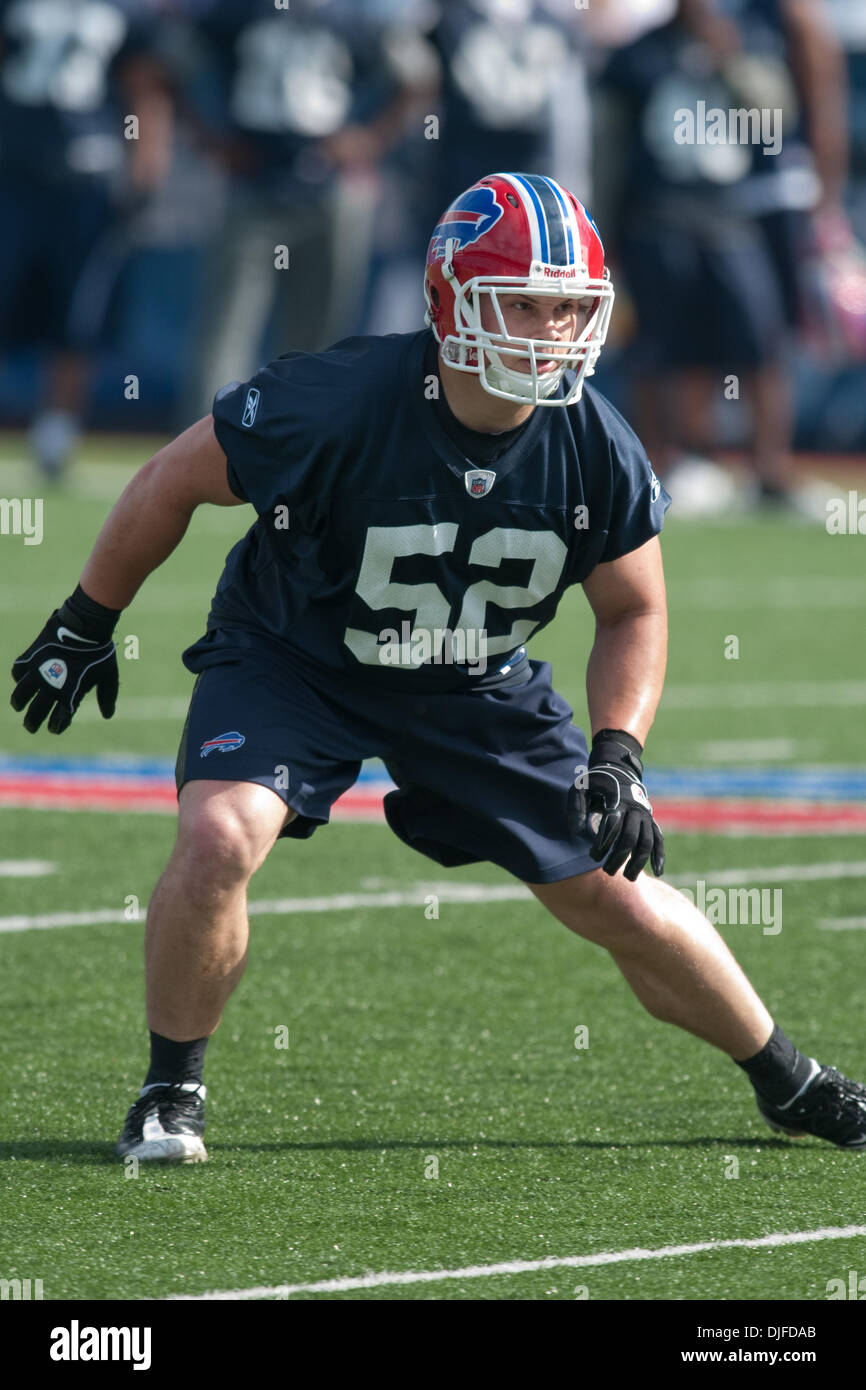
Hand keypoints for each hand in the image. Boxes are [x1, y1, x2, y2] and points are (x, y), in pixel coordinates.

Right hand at [11, 602, 118, 733]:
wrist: (85, 626)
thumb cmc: (100, 652)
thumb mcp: (109, 676)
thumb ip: (107, 697)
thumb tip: (108, 715)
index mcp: (71, 694)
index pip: (60, 719)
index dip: (57, 726)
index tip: (55, 729)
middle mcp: (51, 686)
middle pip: (36, 712)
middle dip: (32, 722)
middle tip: (31, 727)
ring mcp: (38, 671)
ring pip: (21, 694)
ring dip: (19, 702)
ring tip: (19, 706)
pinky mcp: (31, 656)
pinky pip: (18, 671)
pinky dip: (18, 677)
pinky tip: (22, 680)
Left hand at [569, 729, 663, 880]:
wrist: (618, 769)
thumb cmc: (595, 782)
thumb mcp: (580, 787)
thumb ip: (576, 808)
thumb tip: (576, 832)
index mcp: (617, 800)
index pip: (612, 826)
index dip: (603, 843)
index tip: (592, 856)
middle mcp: (634, 808)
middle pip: (630, 838)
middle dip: (619, 857)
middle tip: (607, 872)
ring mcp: (645, 814)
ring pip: (646, 841)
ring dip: (639, 861)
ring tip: (629, 878)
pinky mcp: (650, 820)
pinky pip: (658, 838)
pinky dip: (659, 855)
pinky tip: (658, 871)